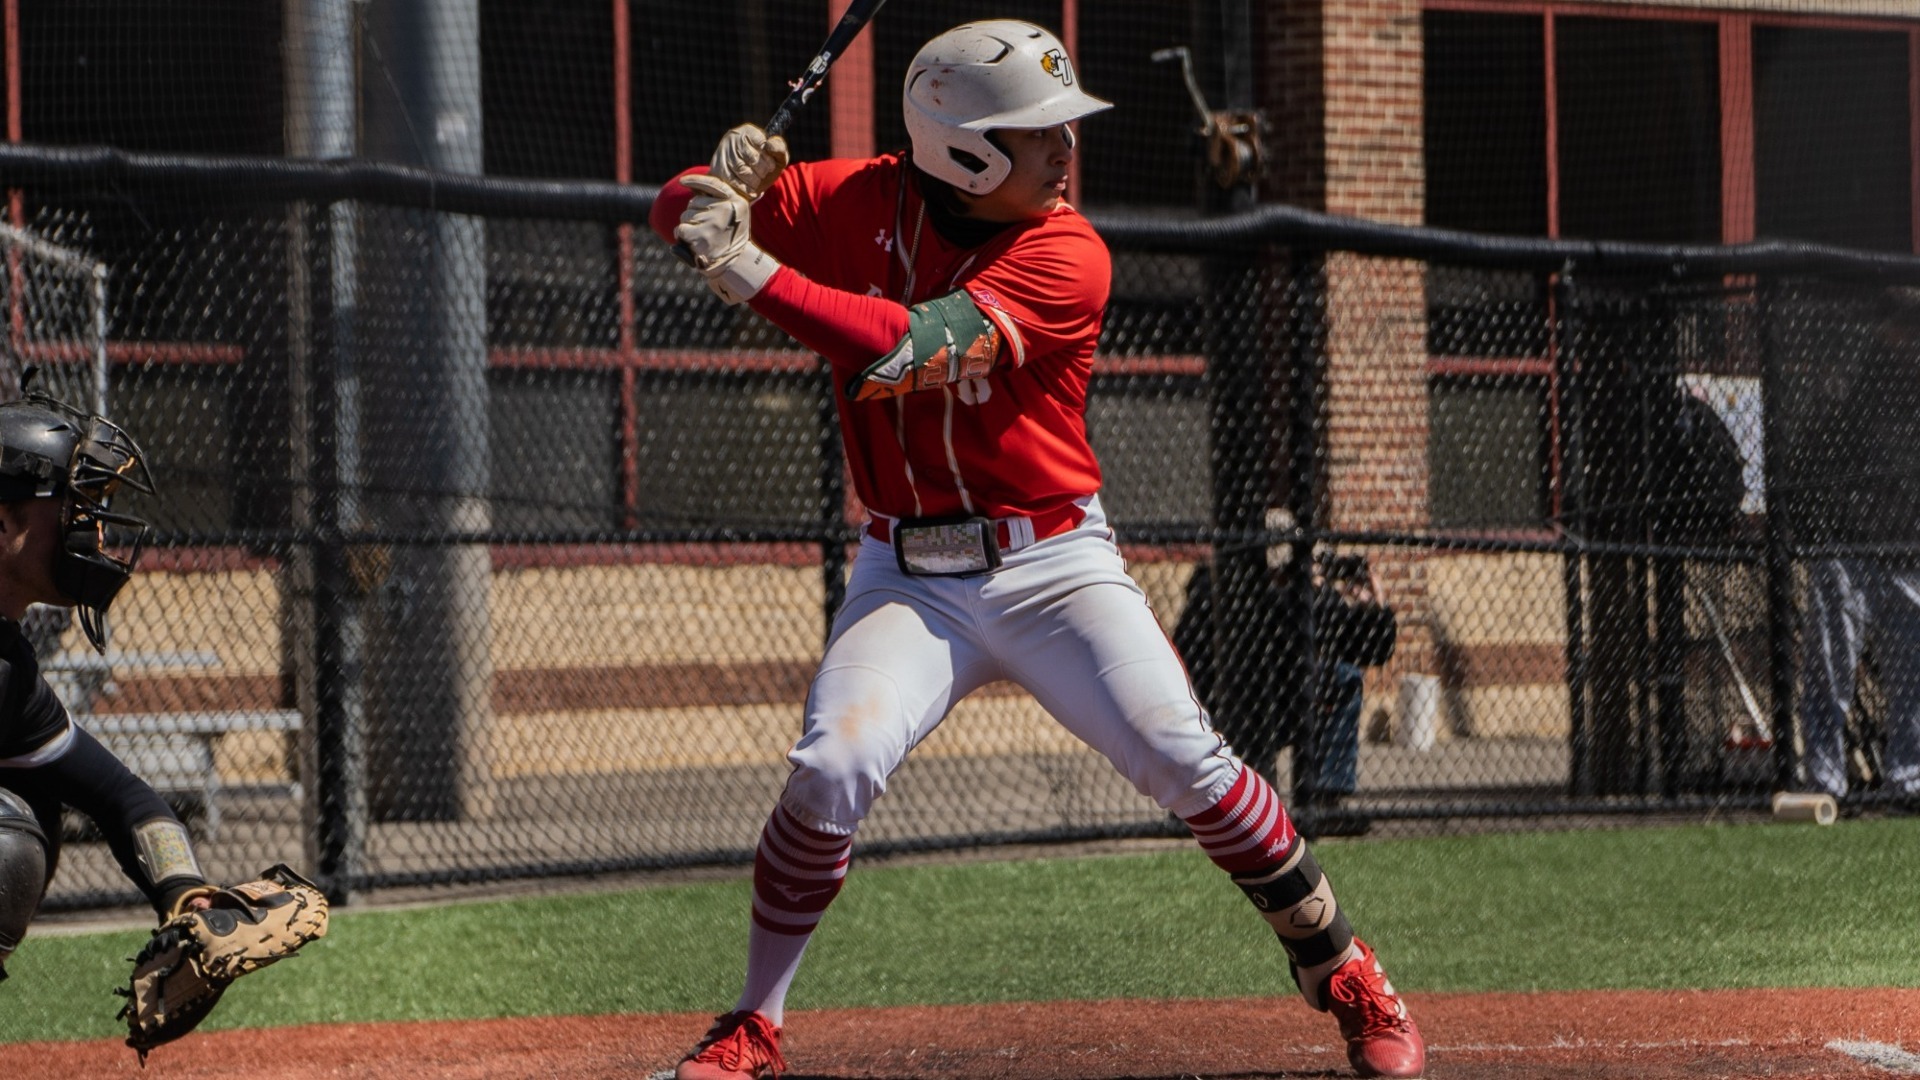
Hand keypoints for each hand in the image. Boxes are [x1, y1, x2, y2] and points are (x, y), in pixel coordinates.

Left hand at [674, 174, 779, 304]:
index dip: (695, 181)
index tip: (683, 181)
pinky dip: (682, 236)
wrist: (735, 264)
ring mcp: (712, 222)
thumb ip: (723, 199)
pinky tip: (693, 242)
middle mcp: (725, 208)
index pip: (712, 183)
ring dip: (689, 225)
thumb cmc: (733, 238)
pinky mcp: (700, 236)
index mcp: (736, 201)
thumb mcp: (737, 214)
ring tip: (703, 236)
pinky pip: (681, 229)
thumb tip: (696, 187)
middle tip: (707, 228)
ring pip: (686, 215)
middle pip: (694, 202)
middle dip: (695, 213)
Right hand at [709, 124, 788, 199]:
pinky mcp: (717, 169)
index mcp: (748, 131)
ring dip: (755, 181)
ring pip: (744, 171)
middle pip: (754, 158)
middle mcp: (733, 138)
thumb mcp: (776, 157)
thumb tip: (770, 145)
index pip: (763, 144)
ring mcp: (723, 153)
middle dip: (763, 171)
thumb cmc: (763, 167)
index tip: (770, 165)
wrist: (744, 184)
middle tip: (762, 175)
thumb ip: (779, 148)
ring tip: (756, 181)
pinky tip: (749, 188)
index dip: (770, 160)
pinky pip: (734, 182)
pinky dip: (745, 189)